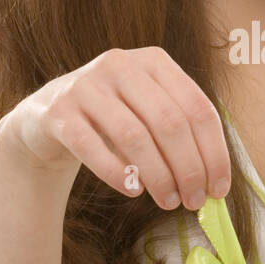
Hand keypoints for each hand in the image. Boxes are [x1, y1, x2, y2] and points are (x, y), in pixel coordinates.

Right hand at [0, 46, 230, 210]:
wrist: (45, 119)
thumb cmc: (111, 120)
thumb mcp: (148, 113)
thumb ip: (181, 136)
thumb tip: (213, 183)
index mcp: (154, 61)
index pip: (197, 107)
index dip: (214, 152)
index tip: (219, 189)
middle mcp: (120, 65)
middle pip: (169, 122)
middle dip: (188, 168)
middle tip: (193, 201)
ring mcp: (85, 85)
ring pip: (134, 136)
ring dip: (158, 176)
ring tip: (168, 202)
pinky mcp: (57, 112)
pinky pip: (92, 147)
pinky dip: (117, 173)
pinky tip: (133, 191)